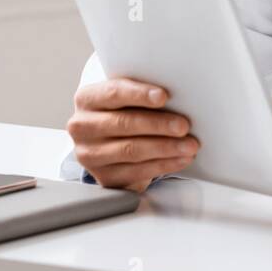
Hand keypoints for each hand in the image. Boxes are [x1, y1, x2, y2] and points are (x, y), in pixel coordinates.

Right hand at [67, 78, 199, 192]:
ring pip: (131, 150)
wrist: (108, 141)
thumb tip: (178, 98)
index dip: (139, 94)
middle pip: (124, 124)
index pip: (113, 93)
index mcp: (87, 99)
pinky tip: (180, 159)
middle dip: (158, 124)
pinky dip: (163, 165)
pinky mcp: (103, 176)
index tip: (164, 96)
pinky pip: (137, 172)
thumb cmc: (123, 112)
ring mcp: (90, 154)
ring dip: (166, 148)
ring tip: (189, 145)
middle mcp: (82, 126)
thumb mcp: (125, 98)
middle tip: (184, 126)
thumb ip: (142, 95)